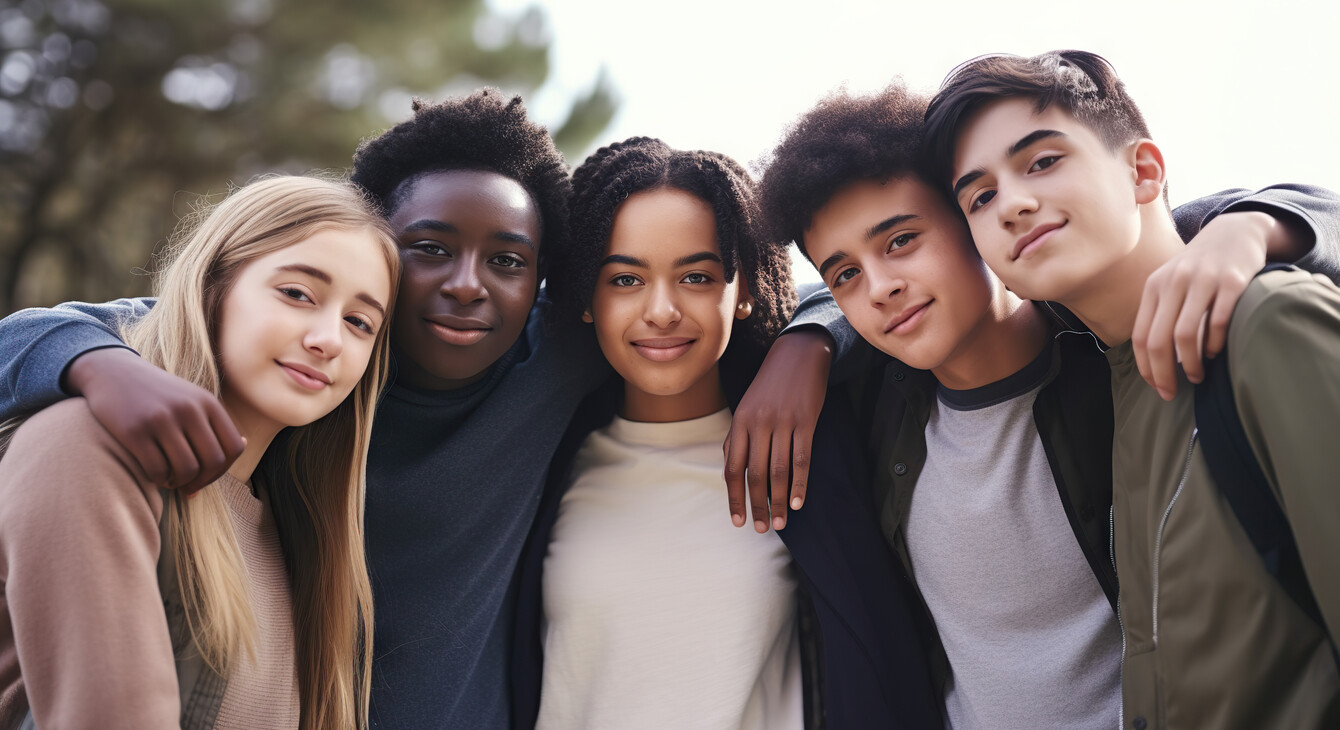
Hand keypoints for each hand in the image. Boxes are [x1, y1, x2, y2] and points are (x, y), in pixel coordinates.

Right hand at [66, 347, 244, 492]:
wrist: (112, 372)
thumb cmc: (158, 394)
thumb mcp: (192, 398)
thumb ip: (216, 421)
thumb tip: (244, 445)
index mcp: (207, 402)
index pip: (234, 448)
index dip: (224, 470)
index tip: (208, 475)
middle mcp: (188, 409)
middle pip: (213, 462)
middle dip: (203, 481)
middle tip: (190, 486)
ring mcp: (161, 419)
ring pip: (187, 469)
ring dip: (181, 483)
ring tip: (172, 480)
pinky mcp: (134, 431)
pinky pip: (157, 470)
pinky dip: (159, 480)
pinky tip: (156, 476)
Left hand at [724, 329, 831, 531]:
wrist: (797, 355)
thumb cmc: (769, 387)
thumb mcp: (747, 409)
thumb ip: (737, 440)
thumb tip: (730, 473)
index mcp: (739, 423)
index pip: (732, 469)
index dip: (734, 498)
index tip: (737, 522)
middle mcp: (758, 424)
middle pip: (754, 474)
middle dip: (757, 506)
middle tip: (760, 529)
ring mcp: (782, 422)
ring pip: (778, 471)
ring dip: (778, 501)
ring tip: (780, 523)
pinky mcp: (805, 421)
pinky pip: (801, 459)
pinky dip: (799, 484)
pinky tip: (797, 503)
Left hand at [1132, 211, 1277, 399]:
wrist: (1235, 231)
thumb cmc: (1199, 269)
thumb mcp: (1171, 283)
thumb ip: (1159, 313)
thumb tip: (1153, 361)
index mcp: (1154, 286)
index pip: (1141, 336)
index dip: (1146, 367)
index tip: (1155, 387)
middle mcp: (1174, 282)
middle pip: (1160, 340)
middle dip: (1163, 374)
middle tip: (1171, 393)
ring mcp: (1203, 280)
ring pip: (1186, 335)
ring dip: (1191, 364)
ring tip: (1197, 376)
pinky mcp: (1233, 281)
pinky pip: (1219, 321)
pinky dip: (1215, 344)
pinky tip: (1215, 353)